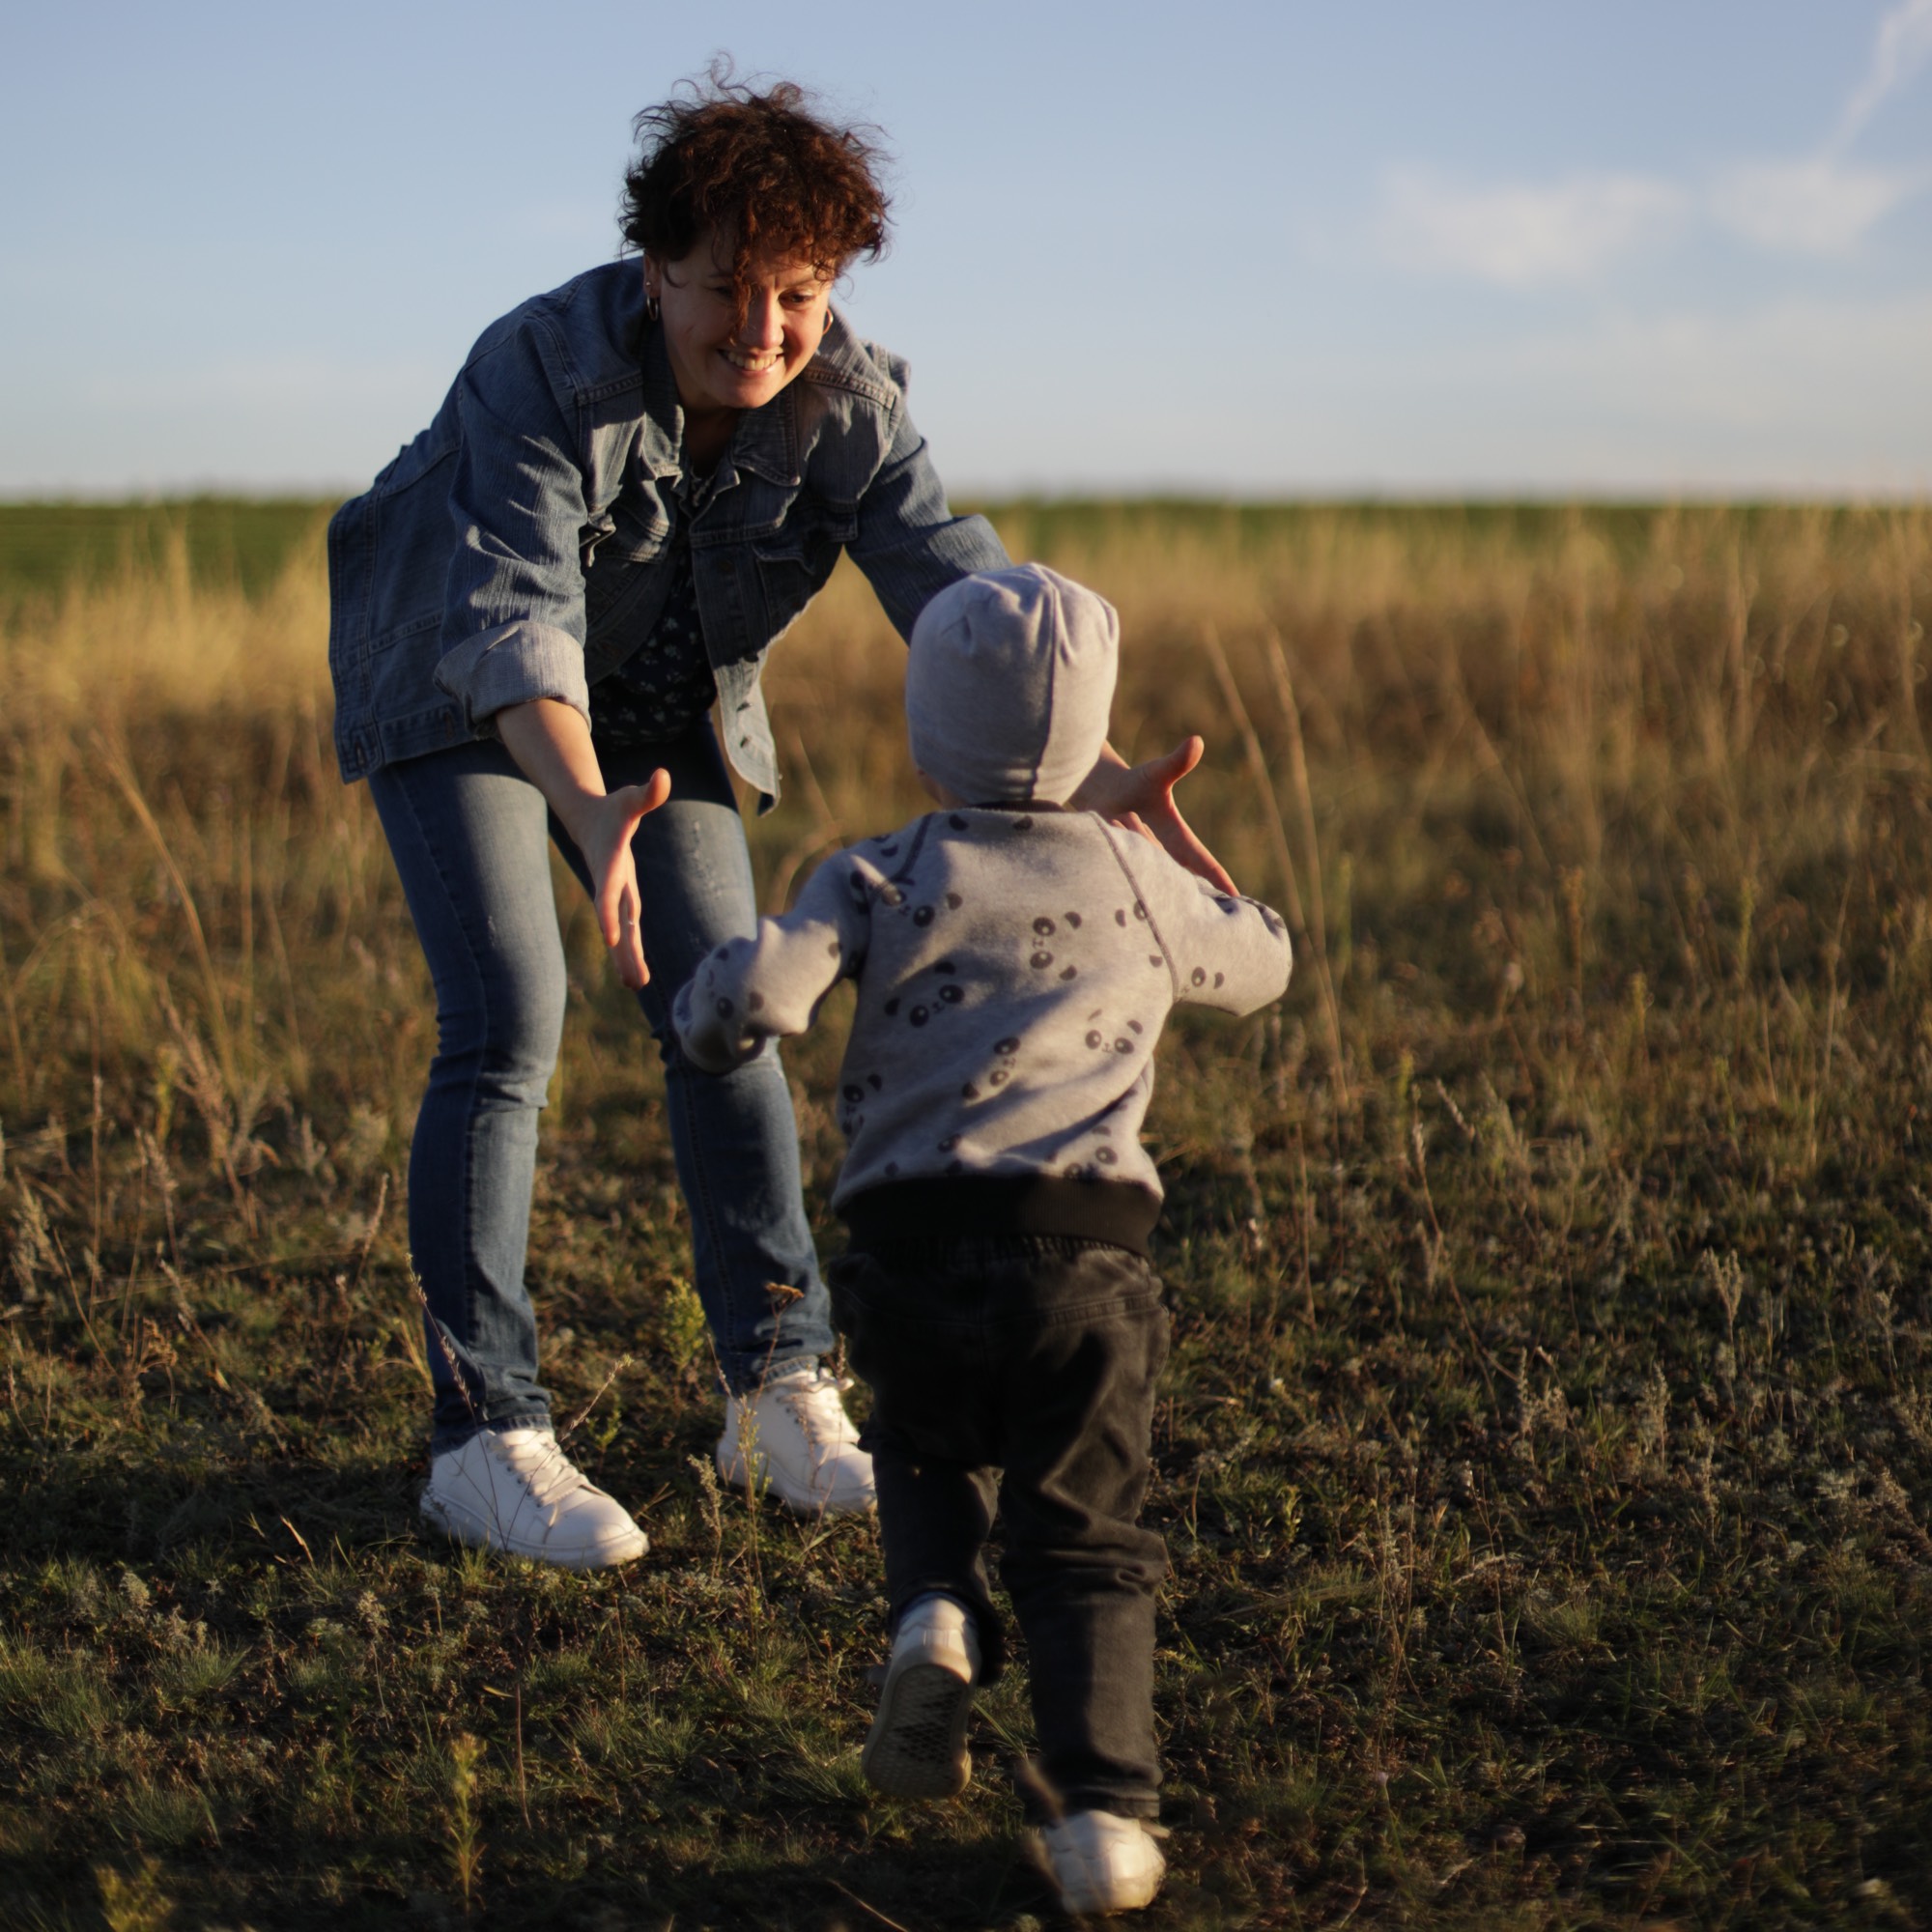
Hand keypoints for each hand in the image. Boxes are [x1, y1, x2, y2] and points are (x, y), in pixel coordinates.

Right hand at [579, 770, 672, 988]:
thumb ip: (647, 793)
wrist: (590, 821)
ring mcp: (616, 895)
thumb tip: (663, 775)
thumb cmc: (614, 809)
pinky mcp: (622, 900)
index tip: (611, 938)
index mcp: (610, 866)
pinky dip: (629, 952)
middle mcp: (611, 885)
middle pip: (617, 922)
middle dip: (624, 951)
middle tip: (633, 980)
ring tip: (637, 986)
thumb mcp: (630, 800)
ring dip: (627, 959)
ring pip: (622, 931)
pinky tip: (637, 977)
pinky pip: (627, 930)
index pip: (609, 893)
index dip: (607, 914)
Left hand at [1072, 737, 1237, 893]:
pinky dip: (1129, 884)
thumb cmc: (1134, 783)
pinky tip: (1125, 894)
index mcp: (1178, 839)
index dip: (1220, 882)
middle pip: (1180, 880)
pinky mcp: (1124, 867)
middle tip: (1197, 917)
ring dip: (1147, 875)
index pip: (1203, 863)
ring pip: (1149, 876)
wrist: (1102, 792)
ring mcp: (1144, 864)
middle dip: (1188, 897)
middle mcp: (1164, 856)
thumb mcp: (1156, 774)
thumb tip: (1196, 742)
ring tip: (1143, 864)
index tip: (1237, 902)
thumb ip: (1176, 763)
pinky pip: (1128, 877)